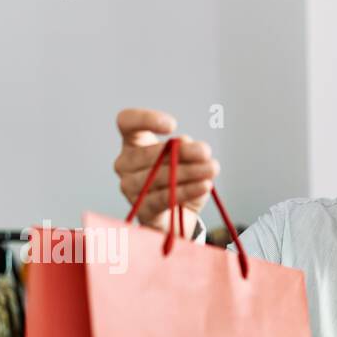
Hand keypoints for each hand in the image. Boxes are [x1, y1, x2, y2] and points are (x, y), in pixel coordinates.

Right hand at [113, 108, 219, 229]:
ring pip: (158, 176)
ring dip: (189, 172)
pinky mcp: (142, 210)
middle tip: (206, 152)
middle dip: (181, 152)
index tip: (173, 125)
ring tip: (212, 169)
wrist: (178, 217)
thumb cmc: (180, 180)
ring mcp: (130, 188)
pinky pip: (165, 198)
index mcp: (133, 143)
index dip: (145, 119)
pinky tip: (204, 185)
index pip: (127, 122)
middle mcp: (125, 164)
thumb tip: (185, 143)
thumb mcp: (187, 159)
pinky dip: (187, 191)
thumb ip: (185, 148)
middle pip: (148, 153)